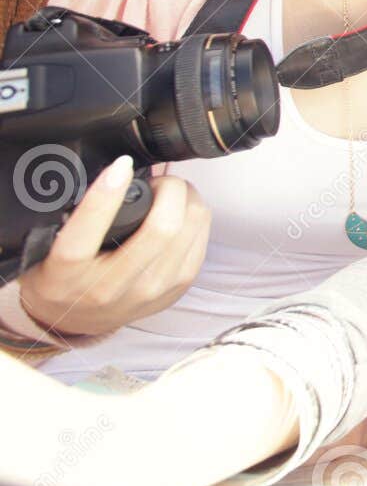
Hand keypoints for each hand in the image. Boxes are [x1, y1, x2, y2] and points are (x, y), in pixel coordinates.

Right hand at [19, 156, 210, 336]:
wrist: (75, 321)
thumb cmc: (60, 275)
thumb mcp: (45, 247)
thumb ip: (67, 216)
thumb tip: (105, 172)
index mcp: (68, 271)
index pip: (90, 227)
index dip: (109, 190)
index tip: (122, 164)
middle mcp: (111, 285)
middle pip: (162, 227)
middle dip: (168, 188)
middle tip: (157, 181)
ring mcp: (149, 291)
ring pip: (190, 230)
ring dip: (187, 199)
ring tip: (171, 193)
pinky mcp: (175, 291)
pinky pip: (201, 242)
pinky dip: (196, 217)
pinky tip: (183, 212)